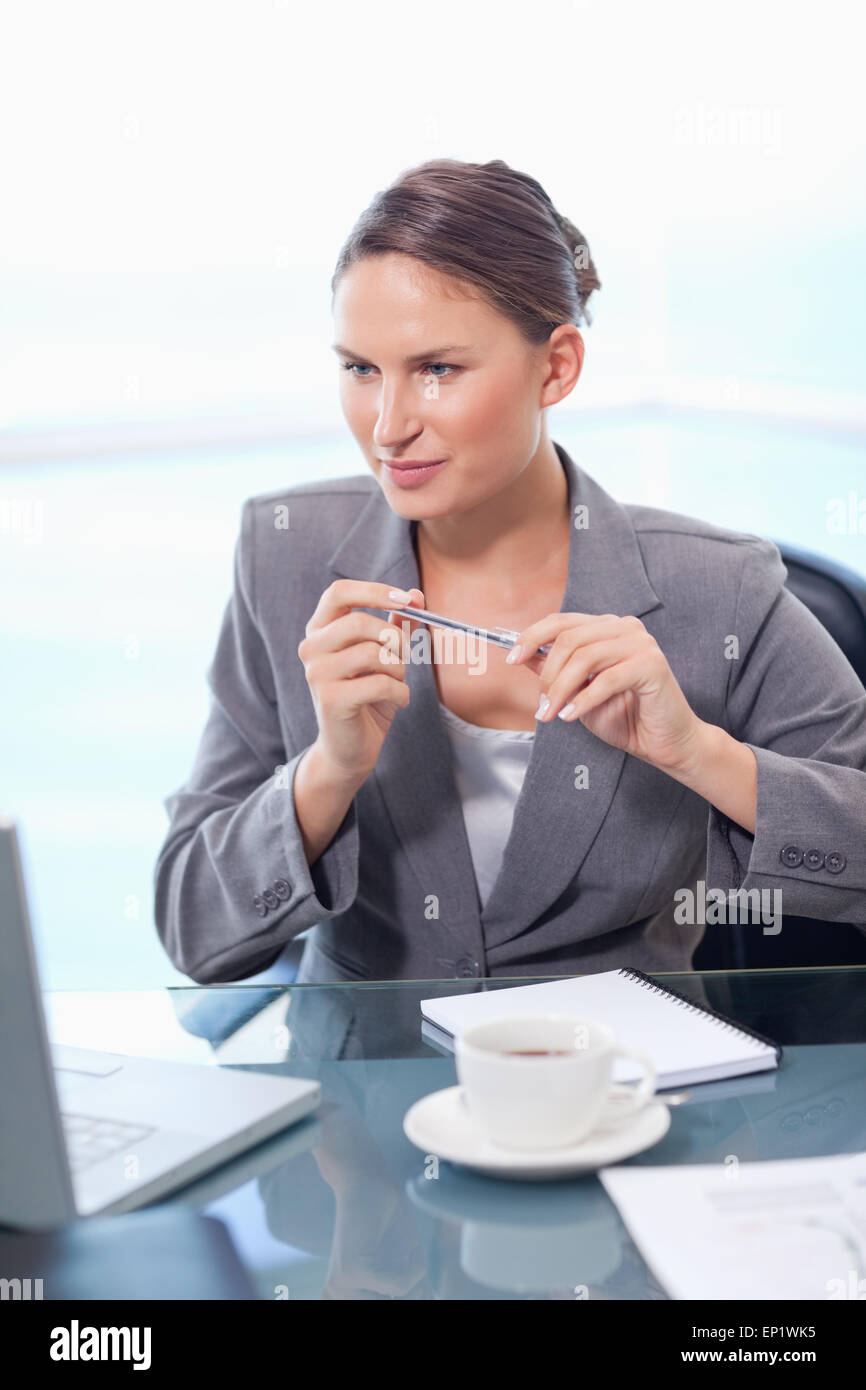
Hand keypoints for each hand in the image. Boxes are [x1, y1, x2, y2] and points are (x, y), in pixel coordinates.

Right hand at [297, 580, 425, 785]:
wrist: (351, 749)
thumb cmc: (369, 697)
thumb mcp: (386, 657)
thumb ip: (398, 625)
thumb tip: (416, 595)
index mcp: (320, 630)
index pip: (338, 592)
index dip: (374, 591)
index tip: (407, 599)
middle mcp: (311, 648)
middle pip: (360, 622)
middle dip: (394, 639)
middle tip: (404, 659)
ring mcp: (317, 674)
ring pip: (373, 653)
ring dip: (399, 669)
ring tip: (397, 684)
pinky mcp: (330, 700)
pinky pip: (381, 683)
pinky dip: (401, 693)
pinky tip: (399, 702)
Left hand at [506, 612, 704, 773]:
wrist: (664, 742)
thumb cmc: (624, 717)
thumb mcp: (577, 692)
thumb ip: (554, 671)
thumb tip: (522, 655)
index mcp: (606, 628)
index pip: (561, 622)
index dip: (531, 637)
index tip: (511, 659)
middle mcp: (624, 628)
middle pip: (570, 639)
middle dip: (547, 675)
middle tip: (541, 705)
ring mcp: (640, 643)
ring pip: (585, 658)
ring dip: (560, 690)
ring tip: (552, 714)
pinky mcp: (652, 665)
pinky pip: (606, 679)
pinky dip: (583, 700)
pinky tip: (571, 716)